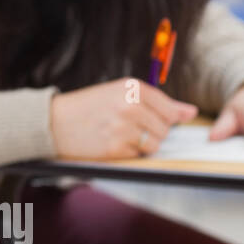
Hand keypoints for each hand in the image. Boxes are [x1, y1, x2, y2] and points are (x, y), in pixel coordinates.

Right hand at [50, 78, 197, 159]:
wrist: (53, 121)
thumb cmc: (87, 107)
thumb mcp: (119, 93)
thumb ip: (157, 102)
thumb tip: (190, 112)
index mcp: (133, 88)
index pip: (170, 110)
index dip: (163, 119)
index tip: (146, 119)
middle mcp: (130, 105)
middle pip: (165, 129)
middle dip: (151, 132)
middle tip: (125, 126)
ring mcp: (124, 127)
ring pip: (154, 144)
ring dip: (141, 144)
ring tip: (119, 135)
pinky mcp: (116, 148)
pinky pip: (138, 155)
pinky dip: (127, 153)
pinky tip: (110, 143)